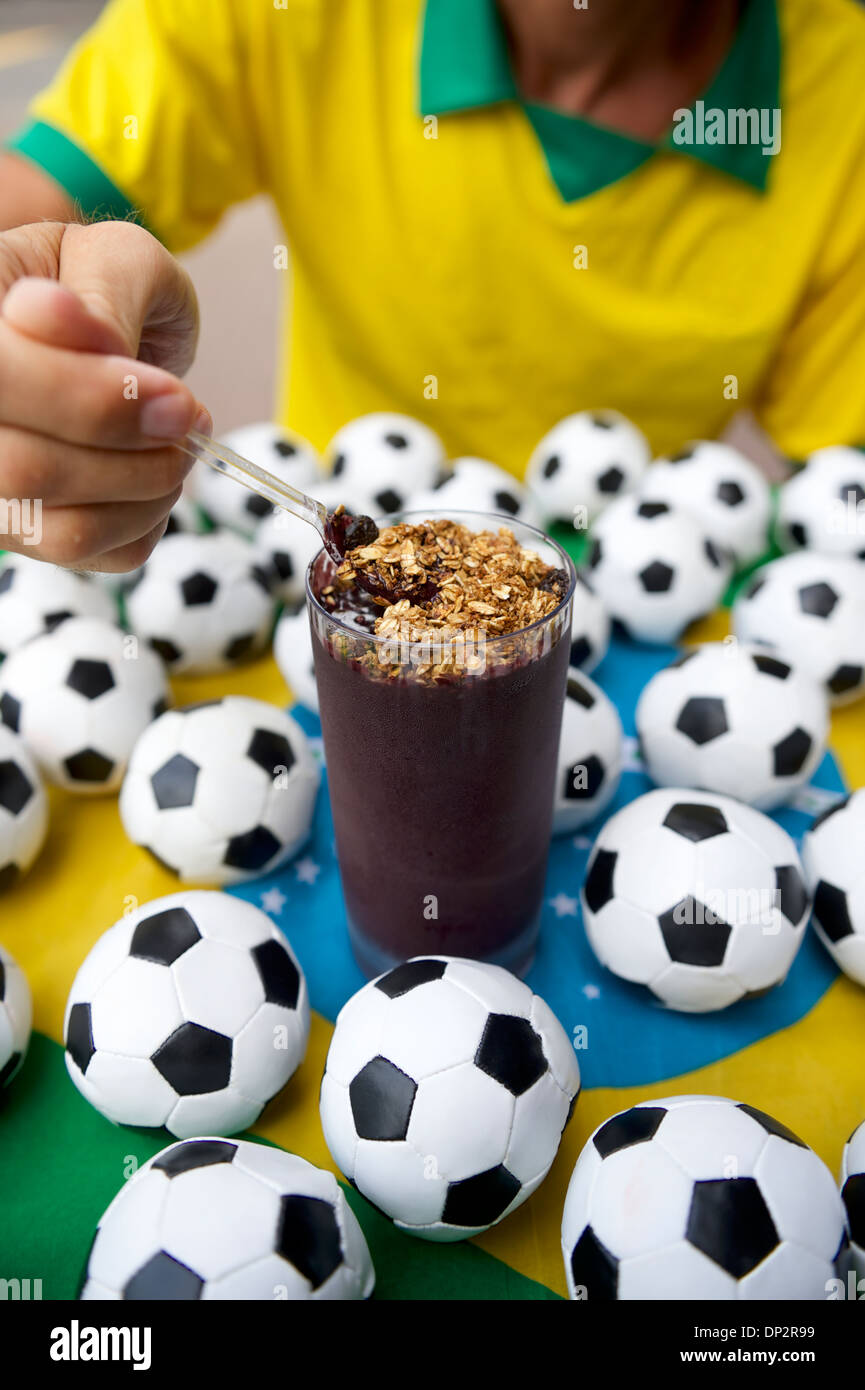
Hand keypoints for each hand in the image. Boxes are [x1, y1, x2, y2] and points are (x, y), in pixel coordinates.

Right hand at [0, 219, 209, 570]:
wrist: (87, 325)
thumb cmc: (96, 285)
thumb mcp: (112, 258)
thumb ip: (106, 293)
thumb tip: (85, 333)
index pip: (1, 380)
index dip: (88, 400)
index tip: (174, 397)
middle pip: (21, 470)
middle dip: (132, 453)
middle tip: (189, 417)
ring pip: (55, 528)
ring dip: (146, 491)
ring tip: (177, 442)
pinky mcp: (20, 532)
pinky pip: (85, 553)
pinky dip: (142, 522)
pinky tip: (151, 476)